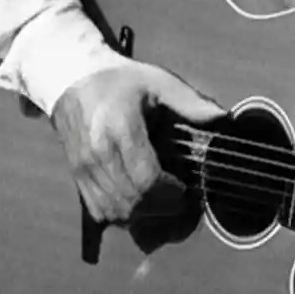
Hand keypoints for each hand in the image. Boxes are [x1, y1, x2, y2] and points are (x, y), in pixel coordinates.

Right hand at [50, 61, 225, 222]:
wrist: (70, 78)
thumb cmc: (119, 81)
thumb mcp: (158, 82)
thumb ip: (191, 103)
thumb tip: (224, 118)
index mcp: (120, 130)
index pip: (146, 181)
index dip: (171, 194)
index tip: (186, 187)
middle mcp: (98, 155)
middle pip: (132, 202)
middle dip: (162, 208)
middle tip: (180, 198)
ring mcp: (83, 169)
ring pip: (115, 212)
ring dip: (143, 215)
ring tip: (162, 201)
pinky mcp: (76, 177)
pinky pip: (100, 211)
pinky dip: (123, 215)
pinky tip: (139, 201)